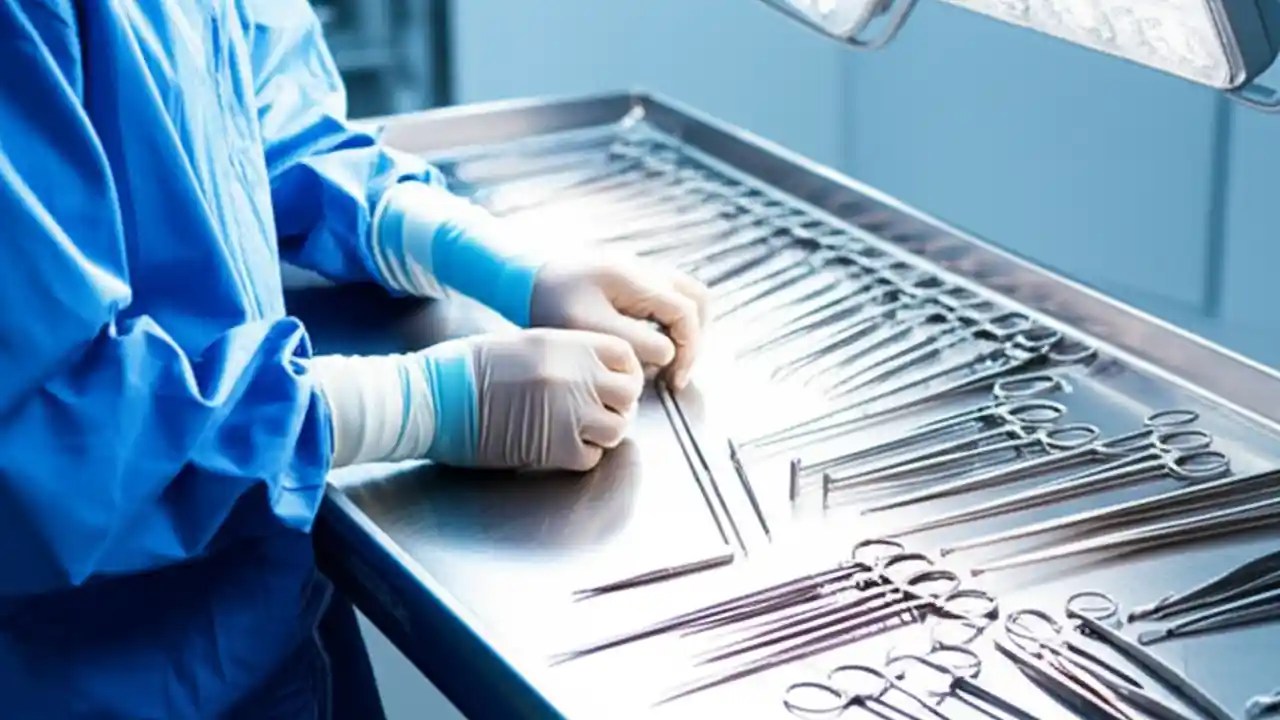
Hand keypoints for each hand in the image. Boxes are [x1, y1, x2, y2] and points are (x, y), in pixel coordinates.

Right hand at [312, 328, 643, 470]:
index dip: (624, 374)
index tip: (614, 384)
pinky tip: (558, 447)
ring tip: (578, 432)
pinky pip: (590, 457)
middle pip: (628, 396)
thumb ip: (566, 356)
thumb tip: (592, 372)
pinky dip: (580, 456)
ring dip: (601, 433)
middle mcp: (579, 375)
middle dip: (617, 406)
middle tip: (598, 413)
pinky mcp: (557, 448)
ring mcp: (573, 412)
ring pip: (616, 429)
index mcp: (571, 344)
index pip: (627, 359)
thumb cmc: (468, 367)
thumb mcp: (527, 344)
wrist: (436, 396)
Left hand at [529, 257, 710, 388]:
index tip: (674, 380)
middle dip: (694, 338)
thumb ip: (632, 341)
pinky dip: (671, 320)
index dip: (688, 350)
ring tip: (673, 358)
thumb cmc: (548, 303)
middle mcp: (643, 268)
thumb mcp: (587, 328)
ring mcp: (639, 269)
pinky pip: (668, 295)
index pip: (685, 312)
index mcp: (634, 278)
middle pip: (697, 298)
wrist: (521, 277)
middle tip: (678, 370)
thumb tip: (666, 353)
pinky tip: (654, 342)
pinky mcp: (630, 277)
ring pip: (686, 294)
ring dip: (687, 328)